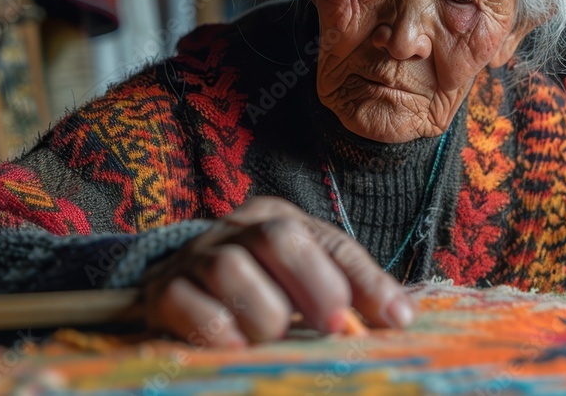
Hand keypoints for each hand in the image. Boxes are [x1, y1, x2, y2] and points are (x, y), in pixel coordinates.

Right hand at [142, 196, 415, 345]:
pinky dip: (216, 329)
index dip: (363, 280)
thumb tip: (401, 316)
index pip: (329, 242)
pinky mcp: (164, 291)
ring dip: (263, 312)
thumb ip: (350, 291)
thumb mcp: (306, 282)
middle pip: (278, 238)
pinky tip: (236, 347)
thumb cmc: (257, 289)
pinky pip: (186, 303)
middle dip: (313, 286)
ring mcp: (196, 257)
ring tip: (274, 337)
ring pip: (230, 268)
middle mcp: (236, 229)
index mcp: (277, 219)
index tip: (393, 319)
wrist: (174, 290)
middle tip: (332, 327)